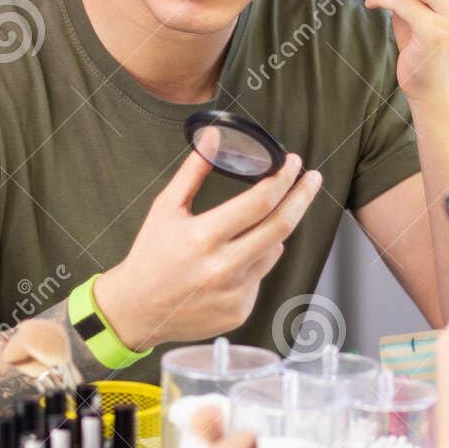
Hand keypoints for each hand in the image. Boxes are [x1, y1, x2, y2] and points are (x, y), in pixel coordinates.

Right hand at [93, 133, 321, 350]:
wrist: (136, 309)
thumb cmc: (151, 256)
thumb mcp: (166, 208)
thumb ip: (193, 171)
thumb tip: (213, 136)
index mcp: (203, 237)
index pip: (259, 202)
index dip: (283, 179)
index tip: (294, 164)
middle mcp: (222, 267)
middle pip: (281, 226)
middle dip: (303, 197)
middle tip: (312, 178)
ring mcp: (234, 292)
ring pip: (274, 250)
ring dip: (270, 233)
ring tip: (245, 230)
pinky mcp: (240, 311)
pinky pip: (261, 276)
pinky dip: (253, 262)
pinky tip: (228, 264)